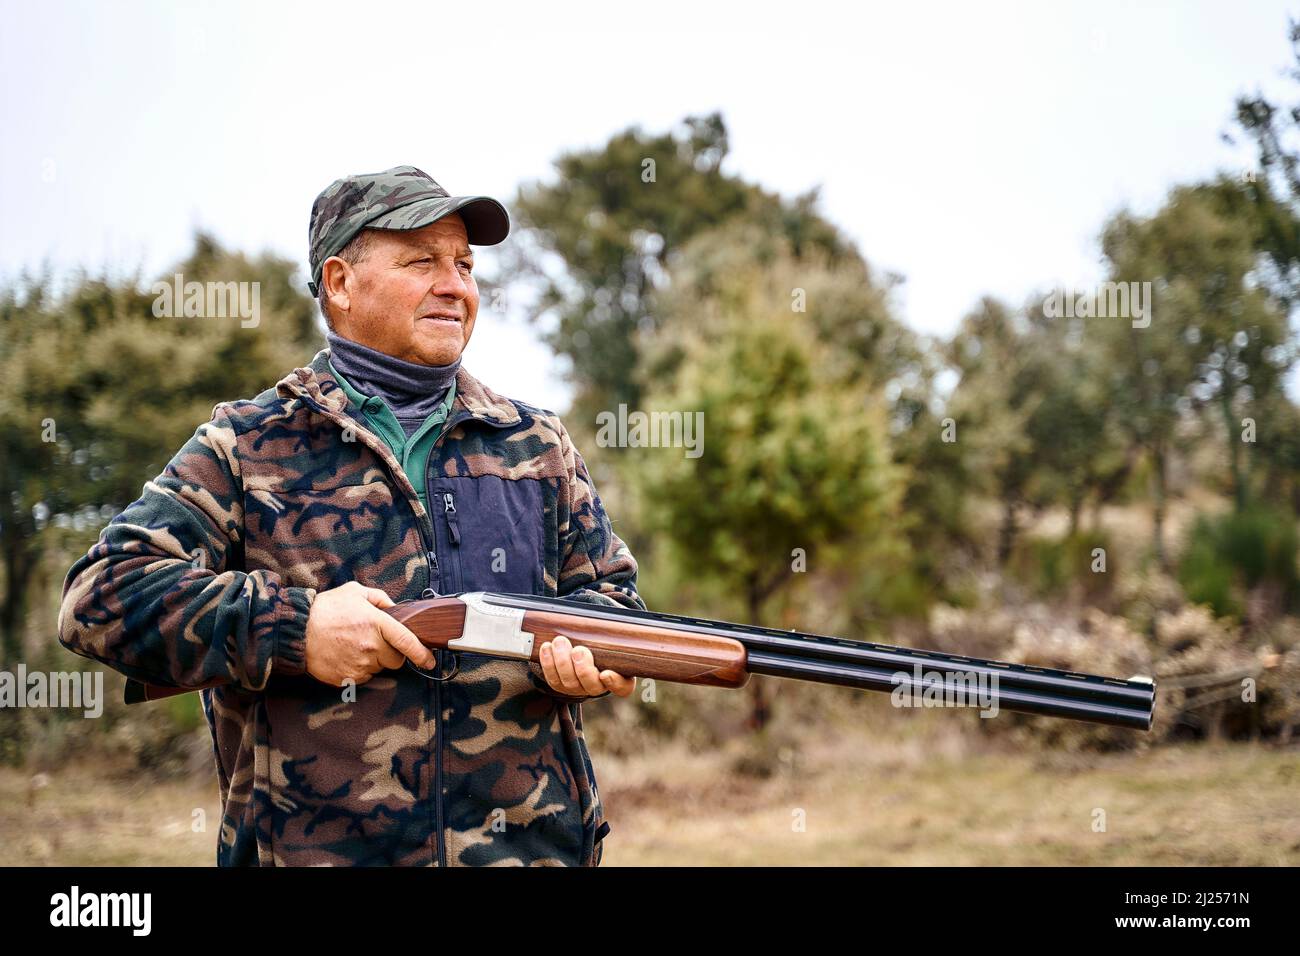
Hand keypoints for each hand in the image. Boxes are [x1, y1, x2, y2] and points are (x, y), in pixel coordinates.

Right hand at [305, 581, 435, 686]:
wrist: (296, 630)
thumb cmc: (325, 609)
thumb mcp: (354, 591)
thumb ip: (379, 598)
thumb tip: (395, 608)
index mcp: (376, 623)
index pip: (407, 641)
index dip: (422, 654)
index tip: (430, 660)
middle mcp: (371, 646)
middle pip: (396, 660)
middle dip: (392, 653)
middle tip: (374, 642)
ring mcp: (359, 665)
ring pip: (379, 669)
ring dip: (374, 661)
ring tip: (354, 646)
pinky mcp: (347, 678)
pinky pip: (363, 677)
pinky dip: (359, 669)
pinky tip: (346, 655)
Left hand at [539, 635, 634, 697]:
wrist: (582, 647)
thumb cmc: (603, 643)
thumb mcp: (612, 640)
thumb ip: (613, 633)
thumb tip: (609, 618)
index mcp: (619, 679)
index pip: (622, 688)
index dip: (614, 683)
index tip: (606, 674)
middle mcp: (598, 687)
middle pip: (591, 686)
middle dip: (583, 669)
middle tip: (578, 650)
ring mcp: (578, 688)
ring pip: (569, 683)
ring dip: (562, 662)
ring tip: (559, 642)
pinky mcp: (560, 685)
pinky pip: (553, 679)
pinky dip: (548, 664)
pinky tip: (546, 648)